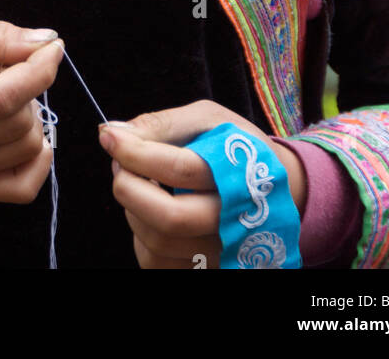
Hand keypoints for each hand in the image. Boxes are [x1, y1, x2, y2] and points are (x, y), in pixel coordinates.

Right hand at [0, 12, 63, 202]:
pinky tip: (22, 127)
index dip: (38, 71)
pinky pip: (20, 187)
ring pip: (26, 150)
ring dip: (28, 114)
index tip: (52, 47)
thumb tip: (47, 42)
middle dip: (25, 86)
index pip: (0, 99)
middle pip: (17, 124)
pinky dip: (35, 157)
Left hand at [97, 99, 307, 268]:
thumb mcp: (210, 119)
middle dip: (128, 187)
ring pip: (158, 243)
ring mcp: (221, 251)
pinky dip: (141, 237)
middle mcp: (232, 220)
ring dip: (132, 209)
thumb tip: (114, 131)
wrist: (279, 191)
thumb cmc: (237, 148)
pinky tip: (149, 213)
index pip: (178, 169)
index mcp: (236, 174)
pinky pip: (157, 264)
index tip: (108, 136)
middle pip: (168, 218)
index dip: (134, 152)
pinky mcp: (206, 268)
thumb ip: (163, 123)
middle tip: (119, 165)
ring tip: (137, 185)